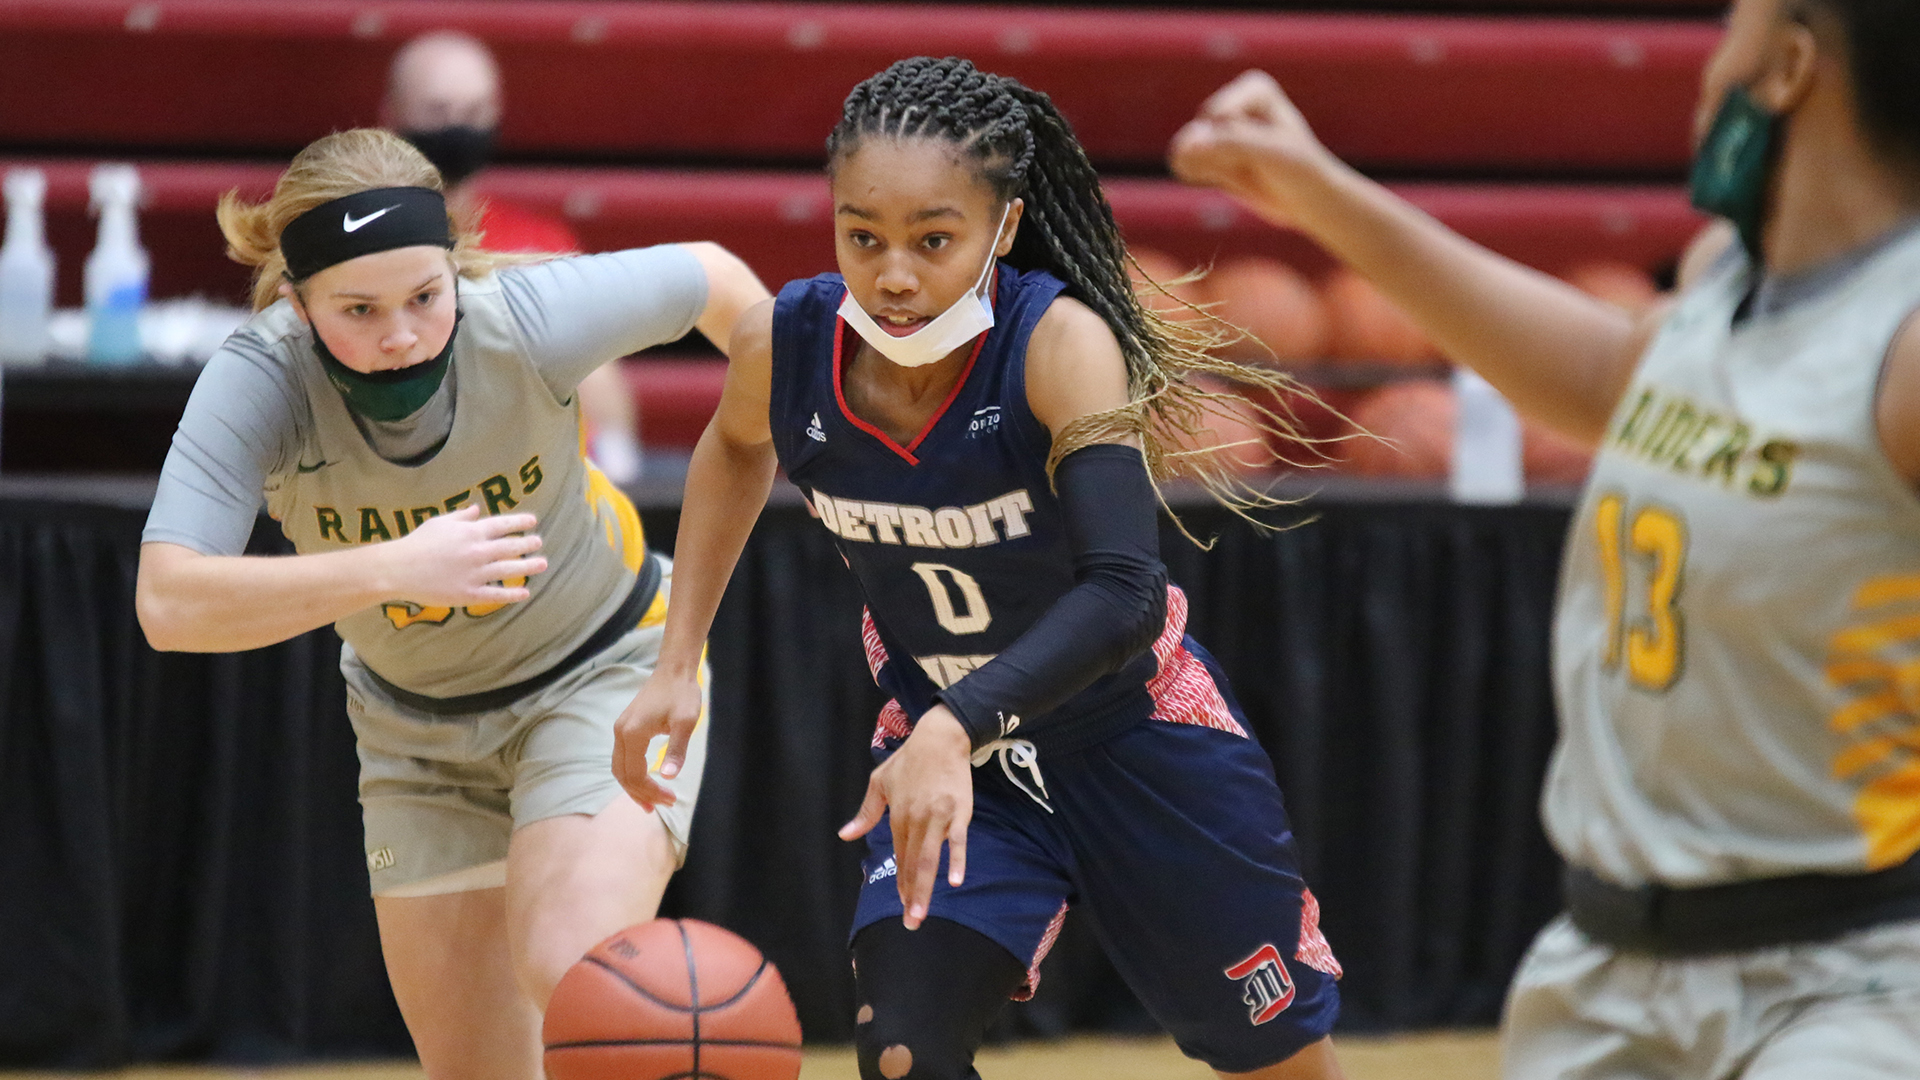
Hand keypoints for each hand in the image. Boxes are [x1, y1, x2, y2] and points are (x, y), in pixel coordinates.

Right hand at [383, 504, 546, 607]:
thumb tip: (478, 509)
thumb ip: (461, 516)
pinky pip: (495, 594)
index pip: (502, 524)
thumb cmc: (417, 543)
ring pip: (508, 570)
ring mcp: (475, 573)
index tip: (532, 521)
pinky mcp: (469, 593)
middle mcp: (477, 551)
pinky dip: (512, 594)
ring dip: (528, 567)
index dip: (519, 522)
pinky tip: (524, 593)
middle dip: (528, 544)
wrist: (398, 569)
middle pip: (510, 547)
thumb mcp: (439, 523)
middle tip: (538, 542)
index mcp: (471, 532)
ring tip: (542, 563)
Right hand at [613, 666, 703, 810]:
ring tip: (651, 802)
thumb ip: (677, 750)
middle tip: (662, 806)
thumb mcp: (685, 723)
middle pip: (622, 775)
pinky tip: (645, 781)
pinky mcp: (625, 726)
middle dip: (641, 794)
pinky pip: (622, 758)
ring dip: (634, 786)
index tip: (670, 800)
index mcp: (633, 734)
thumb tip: (669, 777)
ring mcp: (620, 729)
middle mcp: (621, 733)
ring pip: (619, 768)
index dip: (651, 791)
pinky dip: (632, 773)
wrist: (674, 670)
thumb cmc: (682, 694)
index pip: (635, 774)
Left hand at [839, 707, 973, 929]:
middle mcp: (916, 820)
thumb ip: (866, 813)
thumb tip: (846, 836)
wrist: (940, 738)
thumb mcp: (880, 783)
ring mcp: (938, 817)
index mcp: (898, 815)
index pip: (898, 856)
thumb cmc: (909, 761)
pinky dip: (956, 860)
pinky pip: (958, 841)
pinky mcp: (960, 812)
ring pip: (929, 859)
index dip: (900, 882)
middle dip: (911, 896)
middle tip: (911, 924)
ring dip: (925, 888)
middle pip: (912, 864)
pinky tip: (955, 881)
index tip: (901, 904)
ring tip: (922, 913)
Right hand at [1168, 69, 1334, 225]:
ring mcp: (1216, 129)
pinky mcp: (1204, 153)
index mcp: (1254, 88)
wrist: (1308, 201)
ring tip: (1248, 172)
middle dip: (1228, 159)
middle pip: (1204, 133)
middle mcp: (1232, 102)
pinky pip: (1184, 163)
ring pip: (1189, 149)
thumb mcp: (1272, 154)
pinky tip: (1232, 178)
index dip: (1243, 142)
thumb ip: (1230, 143)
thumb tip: (1186, 144)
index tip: (1275, 150)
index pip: (1222, 115)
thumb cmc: (1298, 170)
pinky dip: (1204, 176)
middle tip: (1263, 166)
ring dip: (1216, 170)